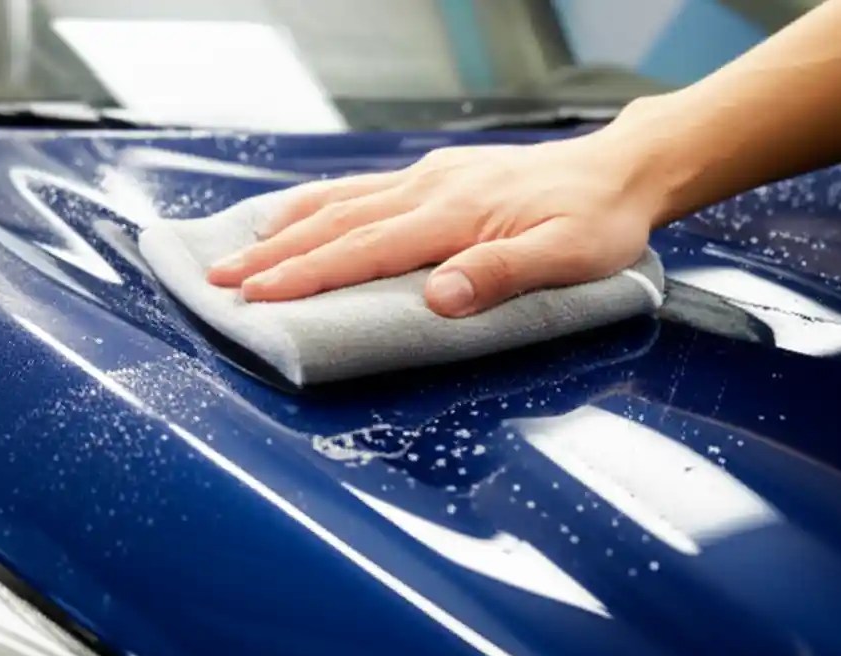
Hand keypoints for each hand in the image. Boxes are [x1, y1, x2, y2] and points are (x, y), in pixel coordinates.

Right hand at [206, 128, 667, 316]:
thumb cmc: (599, 222)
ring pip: (342, 201)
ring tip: (240, 250)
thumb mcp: (569, 257)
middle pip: (337, 224)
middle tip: (221, 278)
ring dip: (286, 229)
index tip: (259, 293)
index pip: (365, 249)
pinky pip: (362, 188)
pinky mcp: (434, 175)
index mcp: (456, 214)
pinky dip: (319, 203)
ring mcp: (428, 178)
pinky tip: (297, 213)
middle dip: (275, 254)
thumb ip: (502, 275)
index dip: (308, 274)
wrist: (620, 170)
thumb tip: (439, 299)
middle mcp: (430, 189)